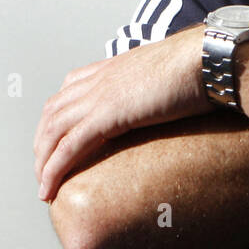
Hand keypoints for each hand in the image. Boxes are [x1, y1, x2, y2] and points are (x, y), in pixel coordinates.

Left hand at [34, 25, 211, 201]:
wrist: (206, 59)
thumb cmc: (201, 65)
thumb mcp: (170, 74)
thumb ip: (158, 85)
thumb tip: (172, 99)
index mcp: (112, 67)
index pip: (68, 89)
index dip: (57, 116)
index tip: (57, 139)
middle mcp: (98, 79)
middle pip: (52, 112)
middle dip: (42, 142)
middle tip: (44, 169)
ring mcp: (99, 96)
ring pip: (53, 131)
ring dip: (43, 161)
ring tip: (45, 186)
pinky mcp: (106, 115)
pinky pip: (69, 147)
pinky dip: (53, 170)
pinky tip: (50, 189)